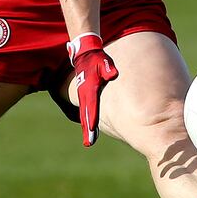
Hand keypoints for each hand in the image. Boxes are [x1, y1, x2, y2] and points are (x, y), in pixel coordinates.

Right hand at [67, 33, 117, 147]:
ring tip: (89, 141)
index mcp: (89, 88)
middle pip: (85, 115)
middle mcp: (84, 94)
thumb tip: (113, 74)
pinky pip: (84, 111)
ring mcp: (83, 96)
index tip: (92, 128)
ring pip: (84, 114)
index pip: (91, 105)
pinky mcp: (85, 96)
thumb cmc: (96, 59)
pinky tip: (90, 128)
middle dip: (87, 129)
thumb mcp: (103, 61)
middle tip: (89, 143)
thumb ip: (107, 69)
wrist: (84, 54)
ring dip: (87, 127)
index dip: (92, 117)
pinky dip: (86, 120)